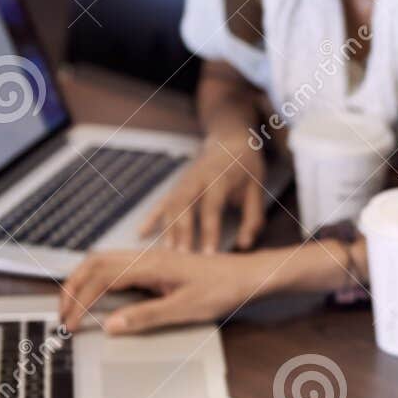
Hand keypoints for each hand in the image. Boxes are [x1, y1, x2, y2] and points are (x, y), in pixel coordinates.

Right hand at [58, 247, 269, 333]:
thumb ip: (145, 317)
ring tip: (72, 306)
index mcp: (149, 265)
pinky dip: (98, 279)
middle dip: (71, 288)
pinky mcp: (156, 264)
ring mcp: (150, 258)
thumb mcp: (185, 310)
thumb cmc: (223, 290)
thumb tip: (110, 326)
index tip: (70, 324)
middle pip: (94, 263)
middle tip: (61, 316)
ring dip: (83, 281)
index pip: (100, 278)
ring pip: (103, 261)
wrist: (247, 276)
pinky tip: (98, 294)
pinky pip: (117, 266)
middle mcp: (146, 257)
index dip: (79, 301)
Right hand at [139, 130, 266, 252]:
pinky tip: (141, 233)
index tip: (209, 253)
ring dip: (168, 228)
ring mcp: (184, 180)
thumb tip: (244, 245)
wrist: (230, 140)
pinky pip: (162, 202)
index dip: (209, 230)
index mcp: (220, 177)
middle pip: (184, 205)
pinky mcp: (177, 185)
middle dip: (182, 231)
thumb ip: (252, 218)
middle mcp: (198, 178)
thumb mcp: (257, 189)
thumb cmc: (247, 168)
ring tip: (168, 253)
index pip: (212, 206)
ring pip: (171, 205)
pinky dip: (151, 217)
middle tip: (183, 257)